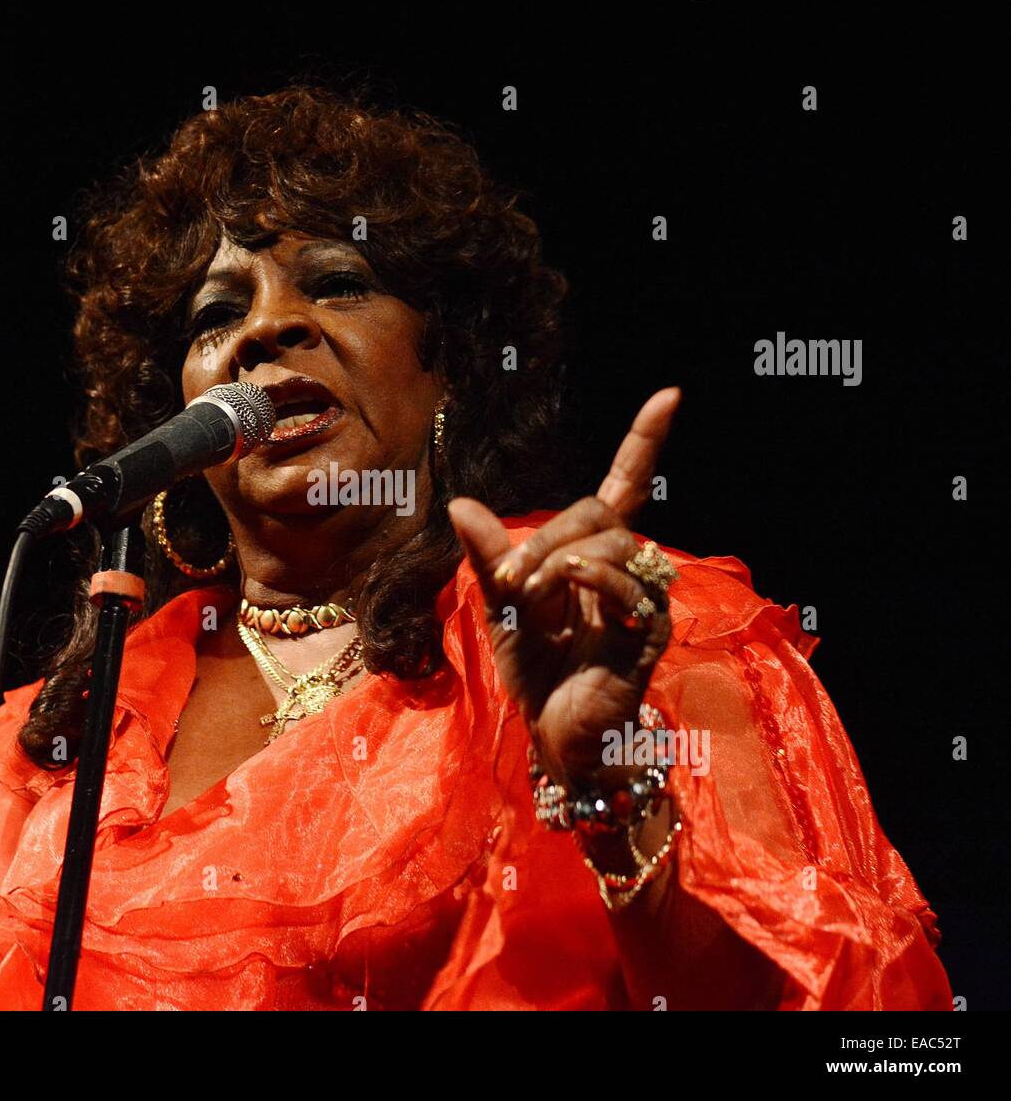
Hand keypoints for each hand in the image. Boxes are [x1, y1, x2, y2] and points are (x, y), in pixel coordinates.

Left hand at [447, 388, 680, 790]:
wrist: (554, 737)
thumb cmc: (537, 672)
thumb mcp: (503, 609)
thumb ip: (489, 558)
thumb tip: (460, 504)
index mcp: (593, 557)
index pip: (625, 489)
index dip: (645, 443)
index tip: (670, 395)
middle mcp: (625, 571)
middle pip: (602, 513)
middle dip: (548, 536)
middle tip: (512, 579)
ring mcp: (640, 602)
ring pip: (615, 544)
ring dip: (561, 559)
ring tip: (529, 594)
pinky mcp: (645, 636)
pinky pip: (627, 588)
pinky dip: (592, 578)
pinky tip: (565, 588)